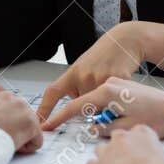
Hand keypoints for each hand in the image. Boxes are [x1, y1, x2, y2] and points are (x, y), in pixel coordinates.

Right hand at [0, 86, 42, 154]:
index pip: (5, 109)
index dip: (0, 124)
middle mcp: (8, 97)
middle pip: (19, 116)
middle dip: (13, 128)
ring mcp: (21, 108)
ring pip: (28, 128)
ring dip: (19, 138)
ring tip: (3, 143)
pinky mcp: (31, 123)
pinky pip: (36, 141)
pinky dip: (26, 149)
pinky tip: (11, 148)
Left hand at [34, 21, 163, 121]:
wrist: (124, 40)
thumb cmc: (102, 55)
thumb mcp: (82, 68)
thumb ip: (76, 86)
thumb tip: (75, 108)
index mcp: (73, 73)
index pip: (53, 92)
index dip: (44, 109)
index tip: (39, 123)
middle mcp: (83, 75)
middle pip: (83, 106)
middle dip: (89, 104)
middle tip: (97, 87)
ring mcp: (99, 77)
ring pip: (99, 105)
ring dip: (103, 101)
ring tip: (108, 82)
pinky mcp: (116, 80)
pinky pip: (114, 99)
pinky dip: (116, 96)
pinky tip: (118, 82)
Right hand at [44, 77, 163, 135]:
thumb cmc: (157, 118)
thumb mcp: (126, 128)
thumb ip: (103, 129)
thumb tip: (92, 129)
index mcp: (107, 92)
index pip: (75, 106)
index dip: (59, 118)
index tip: (47, 125)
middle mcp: (109, 84)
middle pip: (86, 103)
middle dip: (90, 118)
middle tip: (112, 127)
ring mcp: (115, 83)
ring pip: (97, 102)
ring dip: (102, 115)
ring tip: (124, 122)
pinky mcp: (122, 86)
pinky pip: (107, 99)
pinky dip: (108, 110)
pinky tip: (126, 116)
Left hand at [88, 125, 163, 163]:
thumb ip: (154, 153)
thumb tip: (153, 162)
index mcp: (141, 131)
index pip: (134, 132)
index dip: (135, 143)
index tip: (138, 152)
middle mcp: (122, 136)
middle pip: (116, 137)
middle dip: (119, 147)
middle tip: (126, 161)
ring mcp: (107, 150)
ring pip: (100, 149)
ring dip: (105, 158)